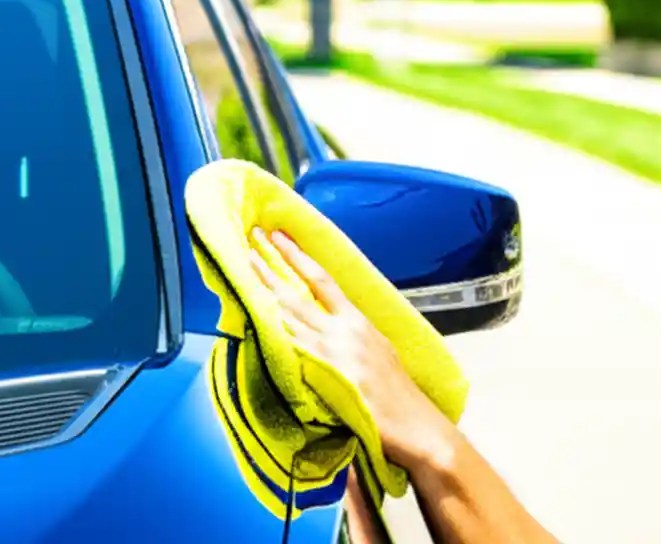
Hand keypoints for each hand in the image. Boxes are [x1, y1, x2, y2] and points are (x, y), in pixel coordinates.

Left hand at [249, 228, 456, 471]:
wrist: (413, 423)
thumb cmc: (396, 390)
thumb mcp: (377, 348)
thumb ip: (350, 333)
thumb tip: (326, 324)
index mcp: (358, 320)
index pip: (322, 279)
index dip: (298, 256)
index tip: (278, 236)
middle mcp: (344, 330)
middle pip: (297, 295)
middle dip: (270, 270)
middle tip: (250, 246)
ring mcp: (333, 353)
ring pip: (290, 320)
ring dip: (266, 300)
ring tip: (246, 279)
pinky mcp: (327, 376)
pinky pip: (294, 351)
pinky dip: (277, 336)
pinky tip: (259, 324)